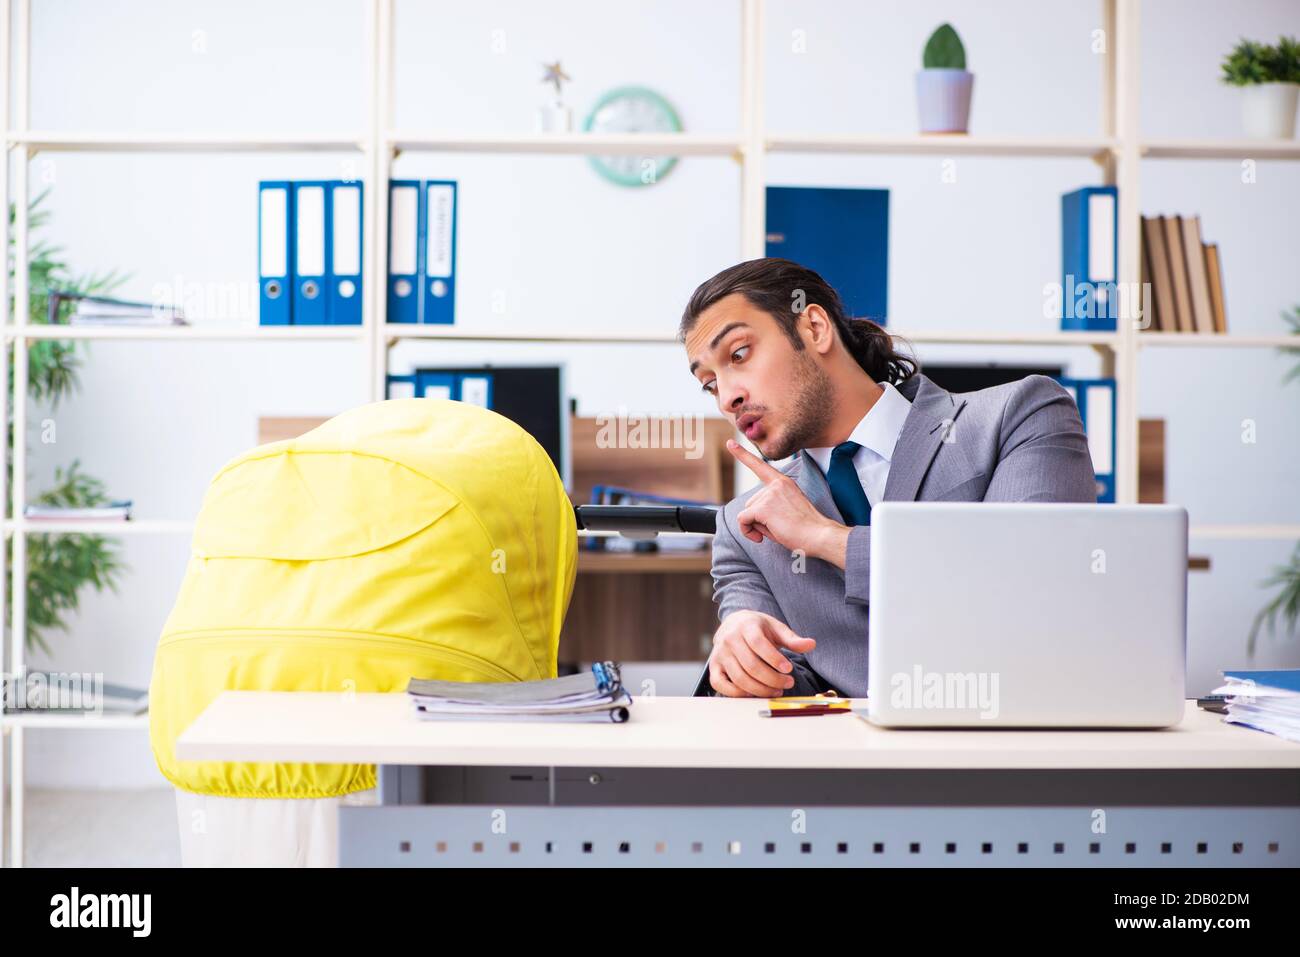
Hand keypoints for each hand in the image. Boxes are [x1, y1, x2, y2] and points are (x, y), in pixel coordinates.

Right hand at [709, 610, 816, 696]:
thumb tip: (811, 644)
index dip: (774, 659)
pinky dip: (738, 693)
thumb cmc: (757, 628)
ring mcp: (720, 654)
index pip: (759, 644)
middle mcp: (730, 639)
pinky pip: (721, 685)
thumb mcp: (775, 628)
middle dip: (772, 679)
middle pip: (751, 665)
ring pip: (740, 678)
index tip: (789, 669)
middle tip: (788, 683)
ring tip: (777, 690)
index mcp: (746, 626)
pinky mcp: (714, 667)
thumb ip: (792, 639)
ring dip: (760, 689)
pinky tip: (755, 693)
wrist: (733, 624)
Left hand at [726, 439, 850, 567]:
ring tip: (777, 530)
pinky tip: (761, 537)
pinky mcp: (763, 507)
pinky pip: (743, 521)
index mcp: (784, 483)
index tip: (730, 443)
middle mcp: (776, 484)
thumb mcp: (788, 509)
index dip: (743, 455)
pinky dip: (747, 532)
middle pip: (751, 502)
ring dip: (755, 525)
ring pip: (746, 512)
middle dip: (758, 518)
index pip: (760, 466)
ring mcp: (769, 494)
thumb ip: (771, 504)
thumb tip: (748, 515)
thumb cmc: (806, 528)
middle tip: (779, 526)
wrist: (819, 535)